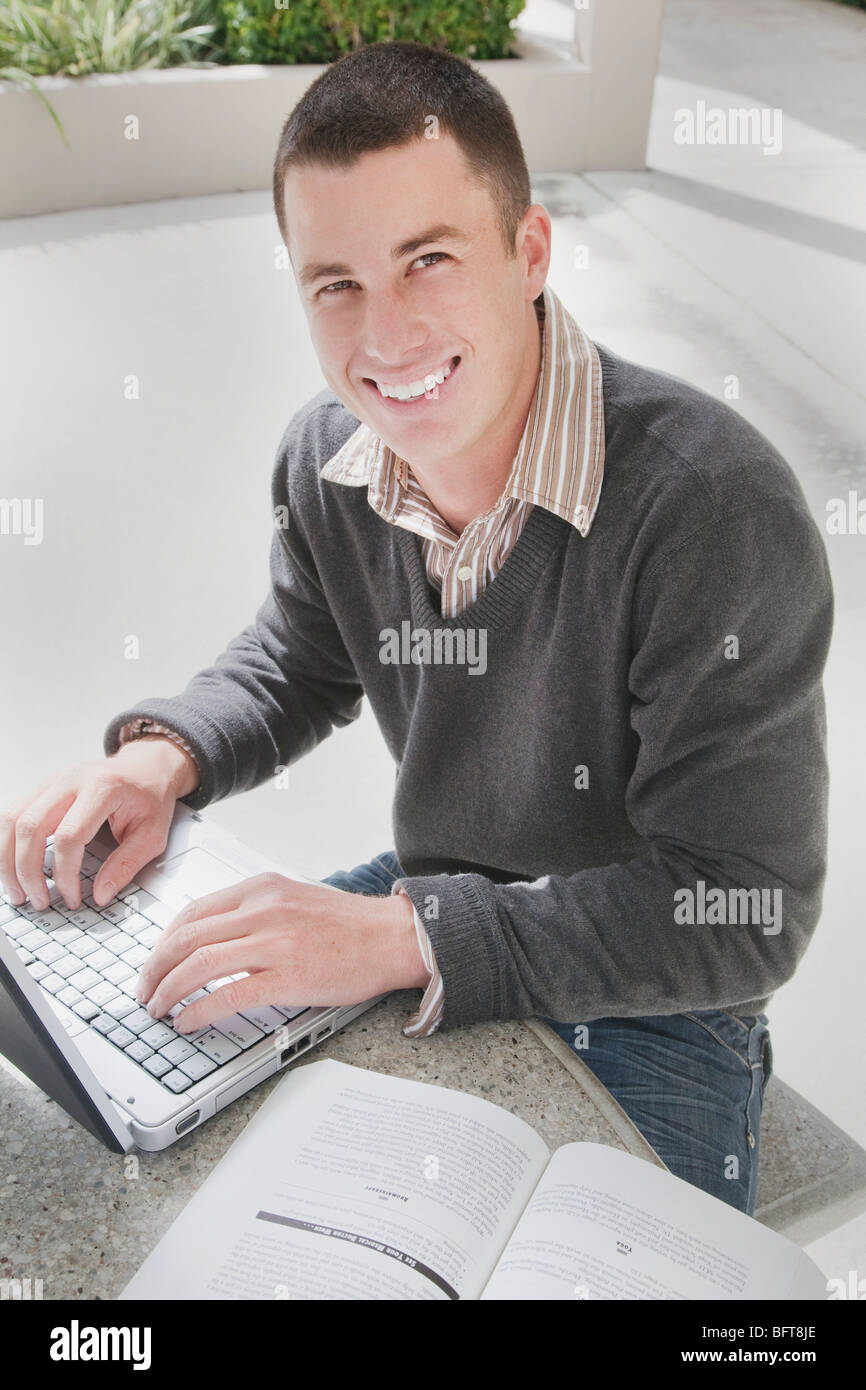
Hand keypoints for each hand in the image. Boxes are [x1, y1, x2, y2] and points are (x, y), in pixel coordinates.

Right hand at [0, 737, 198, 912]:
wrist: (147, 767)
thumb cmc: (150, 797)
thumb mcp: (152, 834)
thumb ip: (126, 864)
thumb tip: (100, 894)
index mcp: (103, 788)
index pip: (70, 836)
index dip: (65, 873)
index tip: (73, 897)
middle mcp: (72, 779)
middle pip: (31, 827)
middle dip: (27, 871)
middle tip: (38, 900)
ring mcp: (54, 780)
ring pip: (12, 818)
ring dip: (8, 859)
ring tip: (17, 890)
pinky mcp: (44, 787)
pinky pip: (13, 813)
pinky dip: (7, 842)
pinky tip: (13, 865)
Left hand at [135, 873, 427, 1031]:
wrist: (393, 937)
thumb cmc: (348, 925)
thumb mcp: (294, 899)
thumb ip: (255, 911)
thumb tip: (213, 937)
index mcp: (261, 888)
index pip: (192, 912)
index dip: (162, 941)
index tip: (154, 962)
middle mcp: (263, 909)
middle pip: (186, 938)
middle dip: (154, 969)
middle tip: (144, 991)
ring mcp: (275, 942)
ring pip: (199, 965)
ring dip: (168, 990)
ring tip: (158, 1009)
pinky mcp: (289, 977)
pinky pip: (228, 995)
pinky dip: (198, 1010)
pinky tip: (188, 1021)